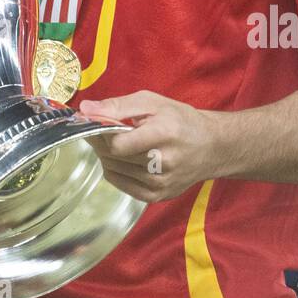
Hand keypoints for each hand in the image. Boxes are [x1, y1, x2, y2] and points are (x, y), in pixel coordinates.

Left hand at [80, 90, 221, 203]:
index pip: (117, 145)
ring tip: (116, 141)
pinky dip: (115, 169)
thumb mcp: (151, 102)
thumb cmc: (181, 120)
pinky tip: (124, 157)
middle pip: (113, 157)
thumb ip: (117, 106)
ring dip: (107, 155)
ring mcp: (160, 183)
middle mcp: (162, 164)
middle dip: (101, 142)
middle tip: (101, 129)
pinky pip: (120, 184)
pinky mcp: (157, 196)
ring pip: (113, 171)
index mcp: (163, 135)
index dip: (101, 134)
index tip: (97, 123)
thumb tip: (85, 109)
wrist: (211, 147)